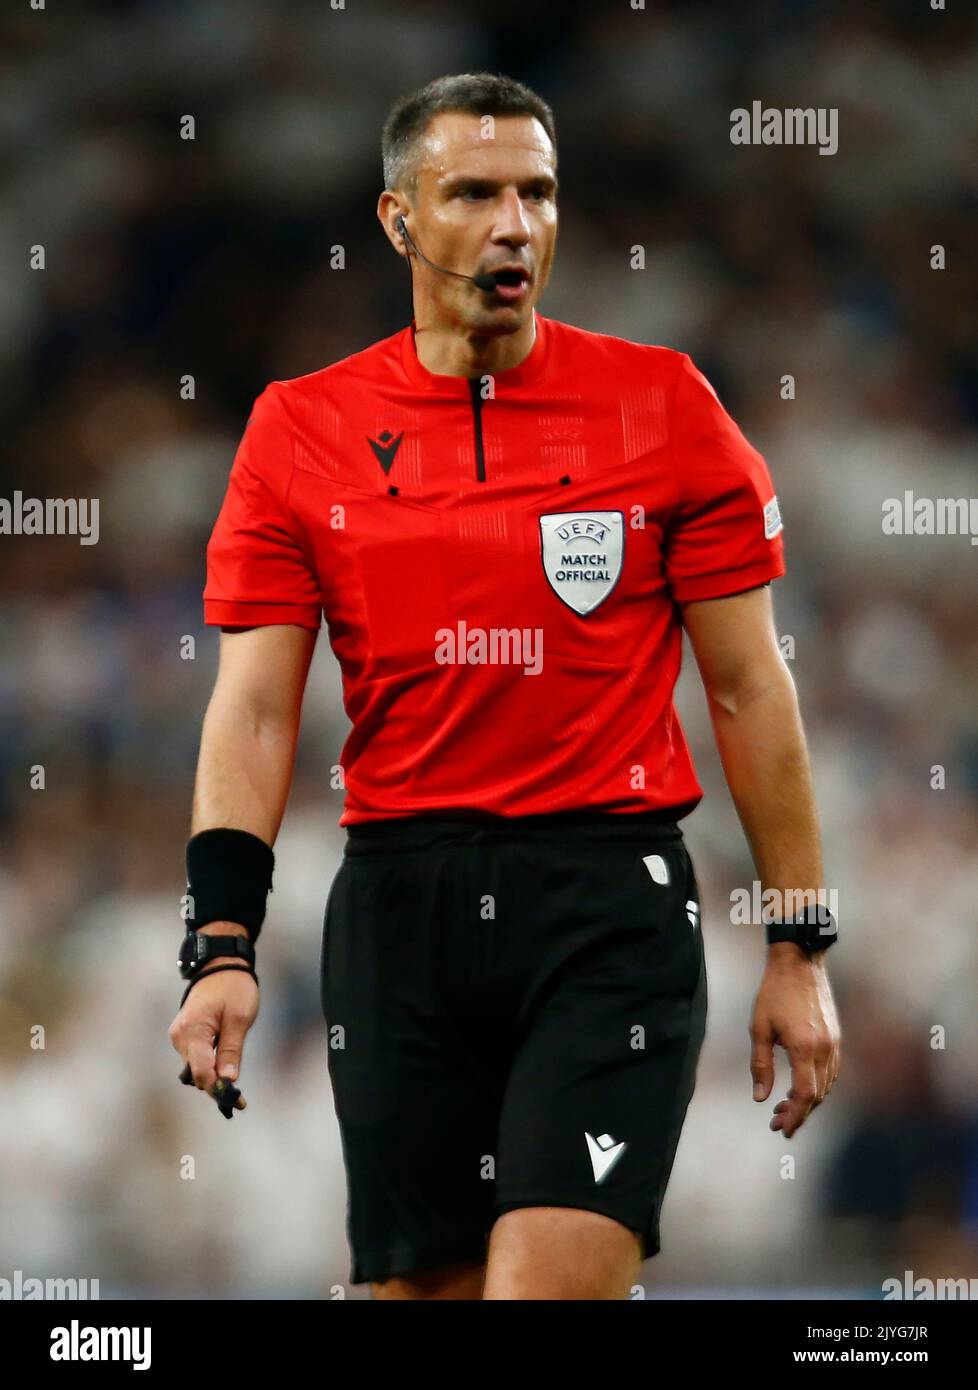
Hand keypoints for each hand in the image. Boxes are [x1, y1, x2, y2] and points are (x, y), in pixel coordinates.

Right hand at [168, 963, 258, 1105]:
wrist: (220, 966)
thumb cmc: (233, 988)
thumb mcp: (239, 1018)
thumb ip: (231, 1050)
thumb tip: (228, 1080)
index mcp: (193, 1031)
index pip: (202, 1072)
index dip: (219, 1090)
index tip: (238, 1102)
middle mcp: (180, 1036)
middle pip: (197, 1073)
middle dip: (216, 1086)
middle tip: (239, 1098)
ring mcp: (179, 1036)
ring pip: (195, 1068)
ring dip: (212, 1076)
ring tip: (233, 1085)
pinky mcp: (183, 1036)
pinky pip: (195, 1058)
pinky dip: (208, 1065)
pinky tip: (223, 1068)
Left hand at [749, 944, 839, 1137]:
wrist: (799, 963)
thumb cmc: (775, 992)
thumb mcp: (759, 1028)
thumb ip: (760, 1065)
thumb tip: (760, 1096)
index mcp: (804, 1047)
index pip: (805, 1094)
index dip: (795, 1116)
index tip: (781, 1127)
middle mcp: (824, 1048)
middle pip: (817, 1094)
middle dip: (799, 1112)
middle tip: (778, 1121)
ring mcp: (834, 1042)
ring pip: (827, 1085)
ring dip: (809, 1100)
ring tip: (787, 1107)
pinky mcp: (836, 1036)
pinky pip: (831, 1071)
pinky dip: (819, 1085)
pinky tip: (803, 1086)